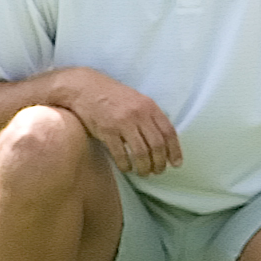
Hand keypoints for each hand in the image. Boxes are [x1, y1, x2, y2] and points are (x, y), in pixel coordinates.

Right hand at [62, 71, 180, 175]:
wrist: (85, 88)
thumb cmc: (113, 96)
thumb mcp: (137, 100)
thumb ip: (150, 117)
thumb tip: (163, 142)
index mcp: (149, 106)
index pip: (168, 132)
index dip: (174, 150)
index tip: (175, 163)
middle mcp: (138, 114)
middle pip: (156, 145)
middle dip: (159, 162)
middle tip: (157, 171)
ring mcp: (122, 122)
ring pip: (141, 152)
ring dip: (144, 167)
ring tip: (143, 172)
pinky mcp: (107, 130)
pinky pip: (120, 154)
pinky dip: (125, 165)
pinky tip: (126, 168)